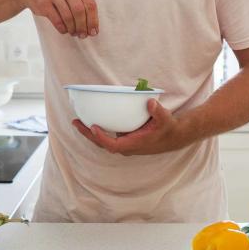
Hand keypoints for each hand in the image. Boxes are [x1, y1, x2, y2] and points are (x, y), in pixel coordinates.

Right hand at [19, 0, 98, 37]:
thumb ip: (82, 3)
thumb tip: (92, 27)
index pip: (90, 4)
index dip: (93, 20)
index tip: (94, 32)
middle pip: (80, 11)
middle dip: (83, 26)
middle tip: (83, 36)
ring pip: (68, 17)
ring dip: (73, 29)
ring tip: (73, 33)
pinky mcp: (43, 2)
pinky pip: (57, 20)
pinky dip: (63, 29)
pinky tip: (64, 30)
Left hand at [72, 99, 186, 154]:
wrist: (174, 136)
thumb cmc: (167, 128)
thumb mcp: (165, 119)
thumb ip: (158, 111)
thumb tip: (150, 102)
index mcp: (133, 144)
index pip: (112, 145)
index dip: (101, 138)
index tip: (92, 127)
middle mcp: (126, 147)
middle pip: (102, 143)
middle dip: (87, 134)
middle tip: (75, 122)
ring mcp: (125, 144)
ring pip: (103, 141)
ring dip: (90, 132)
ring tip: (77, 121)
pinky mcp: (125, 139)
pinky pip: (108, 136)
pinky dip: (99, 130)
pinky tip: (91, 119)